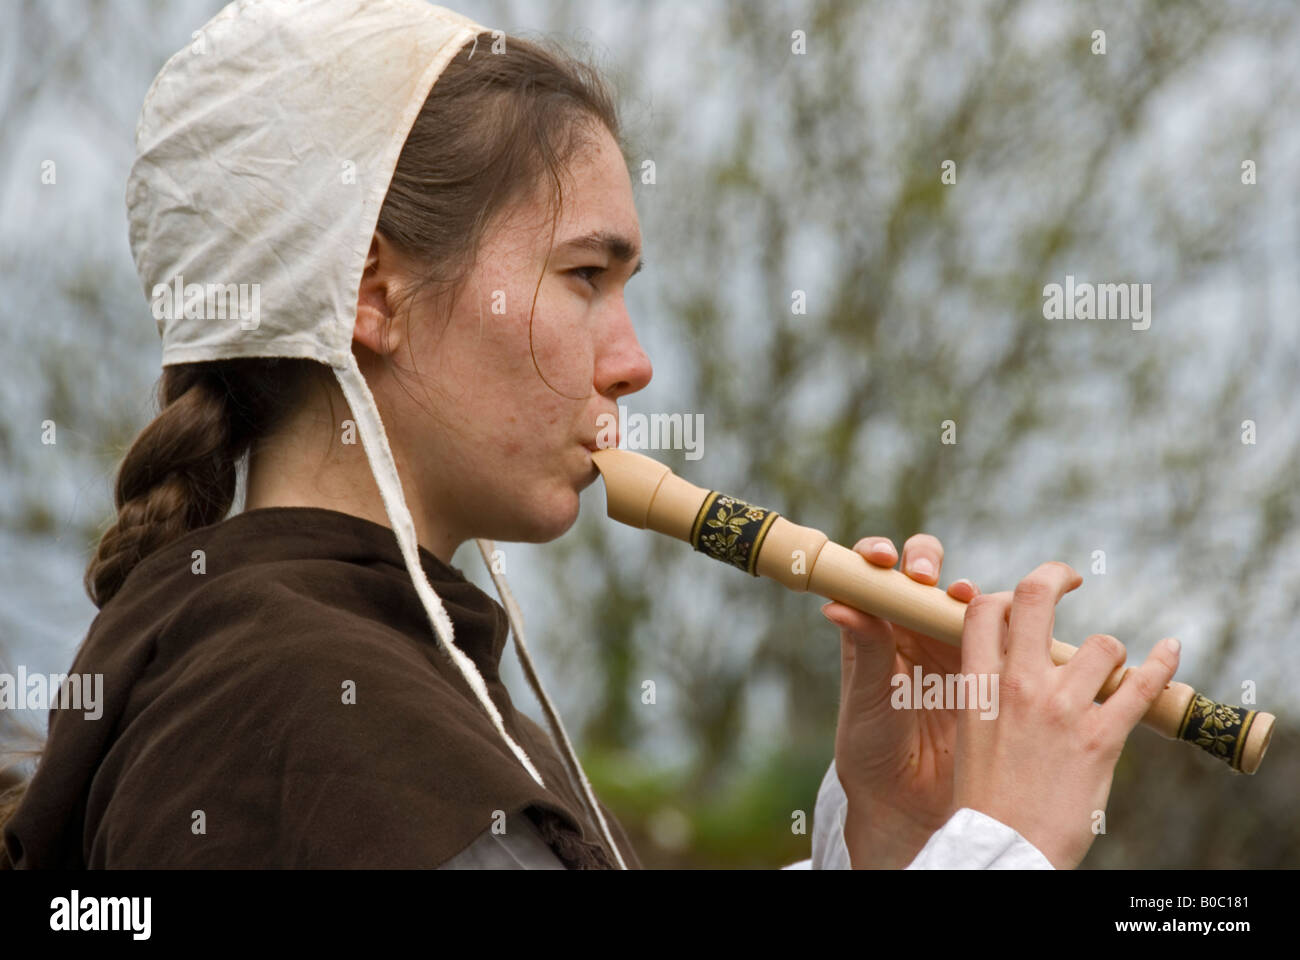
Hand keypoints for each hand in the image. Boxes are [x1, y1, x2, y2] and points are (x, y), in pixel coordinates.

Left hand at [827, 534, 978, 867]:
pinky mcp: (987, 665)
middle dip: (925, 560)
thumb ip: (865, 648)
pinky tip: (1008, 623)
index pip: (876, 573)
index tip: (881, 559)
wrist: (909, 798)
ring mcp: (951, 642)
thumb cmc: (871, 744)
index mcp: (875, 625)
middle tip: (924, 577)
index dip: (878, 555)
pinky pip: (1001, 633)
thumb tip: (836, 603)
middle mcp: (912, 625)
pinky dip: (1007, 621)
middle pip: (924, 570)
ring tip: (963, 597)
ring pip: (963, 595)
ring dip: (967, 587)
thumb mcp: (866, 695)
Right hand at [953, 561, 1180, 867]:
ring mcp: (1061, 709)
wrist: (1003, 847)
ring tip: (1109, 672)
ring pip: (1100, 644)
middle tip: (1069, 578)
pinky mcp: (1101, 739)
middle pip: (1035, 598)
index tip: (1022, 599)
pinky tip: (1171, 649)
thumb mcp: (970, 733)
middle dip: (1054, 576)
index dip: (1003, 593)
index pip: (983, 609)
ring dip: (1109, 653)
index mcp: (978, 686)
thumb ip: (988, 692)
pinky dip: (1162, 663)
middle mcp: (1018, 686)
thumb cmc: (985, 797)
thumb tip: (1009, 662)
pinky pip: (1142, 686)